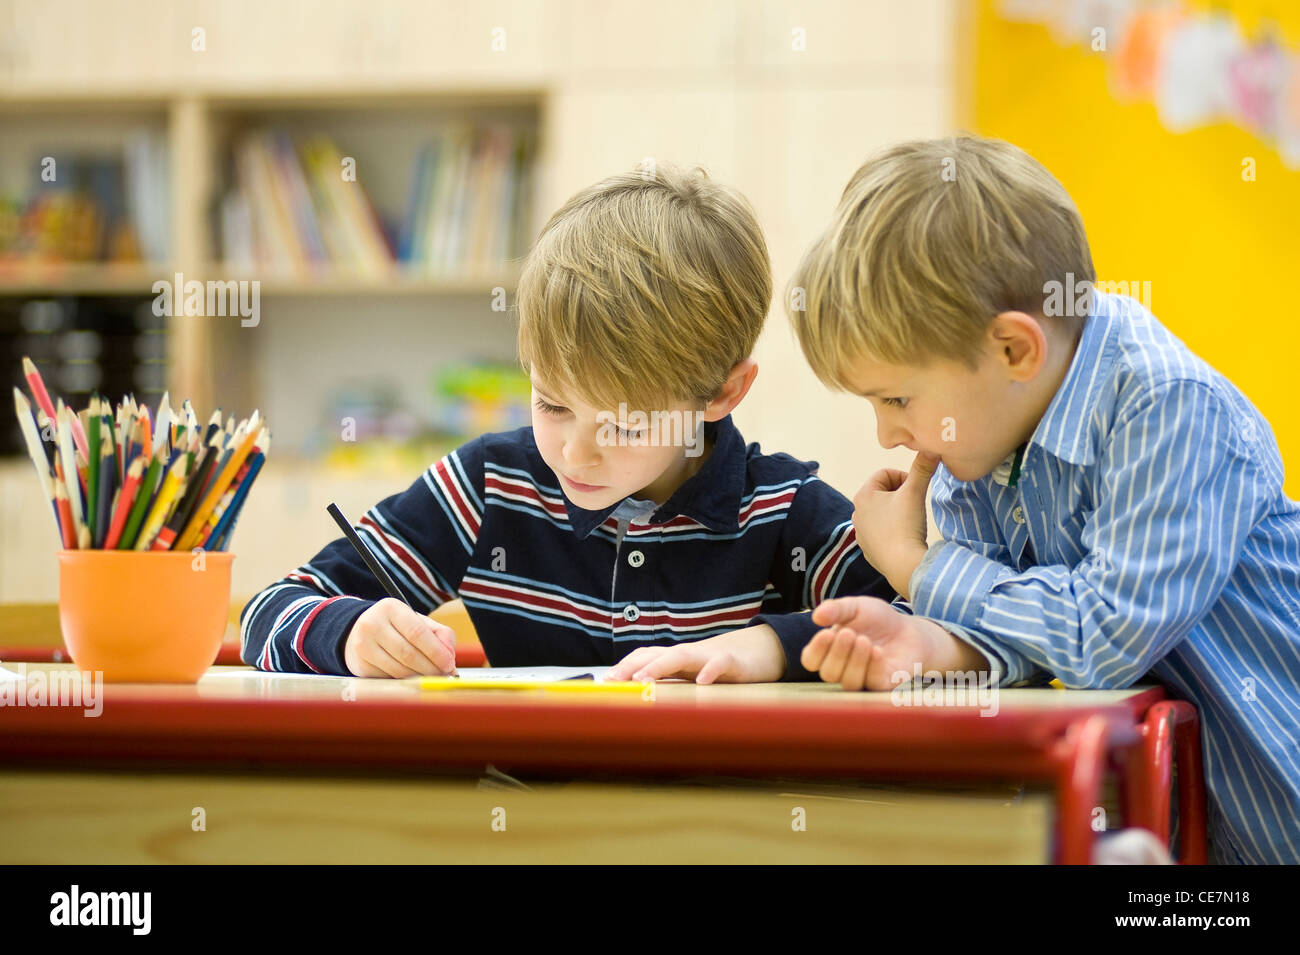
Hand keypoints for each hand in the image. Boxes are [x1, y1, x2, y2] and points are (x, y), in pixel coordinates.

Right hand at [344, 597, 457, 677]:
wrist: (359, 632)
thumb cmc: (397, 627)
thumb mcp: (418, 621)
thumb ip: (440, 634)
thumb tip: (449, 656)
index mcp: (391, 608)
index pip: (417, 633)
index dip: (436, 652)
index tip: (449, 664)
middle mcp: (373, 624)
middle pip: (408, 654)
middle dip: (431, 668)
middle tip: (444, 675)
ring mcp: (363, 646)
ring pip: (399, 670)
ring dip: (420, 677)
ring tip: (432, 676)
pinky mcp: (361, 665)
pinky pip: (390, 678)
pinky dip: (406, 681)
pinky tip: (413, 677)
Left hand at [606, 625, 786, 683]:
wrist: (761, 651)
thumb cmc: (722, 667)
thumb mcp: (693, 675)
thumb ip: (671, 683)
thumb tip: (641, 700)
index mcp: (676, 659)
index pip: (643, 656)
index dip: (623, 667)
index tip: (604, 681)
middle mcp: (688, 654)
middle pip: (654, 653)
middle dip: (631, 666)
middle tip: (613, 681)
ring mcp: (709, 655)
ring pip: (681, 655)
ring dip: (659, 666)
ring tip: (643, 679)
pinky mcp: (733, 662)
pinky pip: (721, 664)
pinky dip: (711, 671)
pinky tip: (702, 683)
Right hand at [802, 595, 987, 690]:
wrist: (909, 629)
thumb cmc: (877, 619)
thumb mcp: (856, 607)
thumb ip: (836, 609)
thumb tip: (817, 616)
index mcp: (829, 651)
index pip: (811, 660)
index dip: (816, 651)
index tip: (826, 633)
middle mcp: (841, 668)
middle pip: (828, 674)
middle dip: (837, 654)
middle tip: (849, 633)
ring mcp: (862, 679)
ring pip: (848, 682)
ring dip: (854, 661)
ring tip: (865, 640)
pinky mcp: (882, 684)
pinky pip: (872, 683)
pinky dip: (872, 667)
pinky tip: (877, 651)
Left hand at [851, 451, 936, 599]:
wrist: (903, 565)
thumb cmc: (905, 525)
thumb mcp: (914, 492)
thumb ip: (922, 468)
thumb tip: (932, 448)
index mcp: (863, 495)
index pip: (885, 473)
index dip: (904, 477)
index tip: (915, 489)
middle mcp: (856, 512)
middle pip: (883, 492)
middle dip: (900, 494)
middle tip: (914, 504)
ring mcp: (861, 533)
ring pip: (883, 512)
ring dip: (897, 512)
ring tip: (911, 521)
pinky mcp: (868, 549)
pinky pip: (882, 532)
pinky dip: (894, 530)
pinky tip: (904, 537)